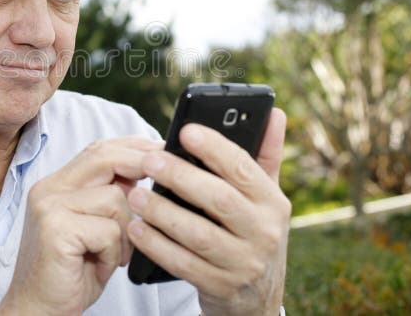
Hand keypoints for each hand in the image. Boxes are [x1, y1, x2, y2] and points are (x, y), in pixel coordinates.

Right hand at [0, 137, 163, 315]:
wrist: (38, 310)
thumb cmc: (71, 272)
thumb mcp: (94, 227)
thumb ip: (110, 197)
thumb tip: (148, 171)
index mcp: (58, 184)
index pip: (99, 149)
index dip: (133, 147)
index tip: (163, 153)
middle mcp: (50, 189)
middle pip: (105, 157)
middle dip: (141, 166)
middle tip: (164, 182)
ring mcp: (50, 207)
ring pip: (116, 199)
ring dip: (126, 232)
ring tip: (113, 254)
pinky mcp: (56, 229)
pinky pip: (109, 230)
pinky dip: (114, 253)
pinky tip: (101, 267)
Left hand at [126, 109, 289, 315]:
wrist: (257, 298)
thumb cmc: (252, 231)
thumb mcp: (265, 197)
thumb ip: (266, 154)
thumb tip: (276, 113)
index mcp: (273, 202)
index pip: (244, 168)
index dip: (215, 148)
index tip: (185, 131)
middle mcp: (264, 232)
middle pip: (219, 200)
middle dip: (181, 178)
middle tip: (148, 161)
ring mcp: (243, 263)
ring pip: (198, 234)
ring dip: (162, 213)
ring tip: (134, 194)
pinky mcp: (221, 288)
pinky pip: (183, 264)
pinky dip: (157, 246)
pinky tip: (136, 229)